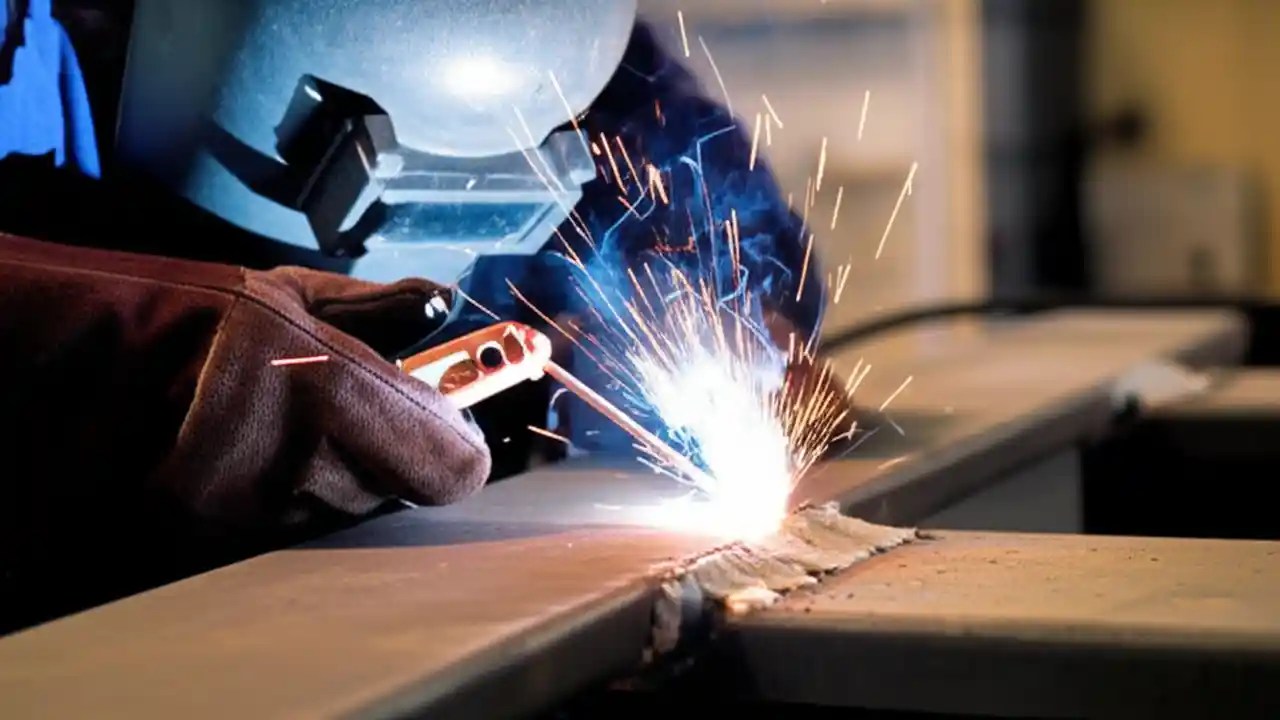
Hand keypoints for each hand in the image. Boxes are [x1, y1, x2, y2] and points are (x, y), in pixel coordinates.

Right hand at [1, 235, 489, 528]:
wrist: (73, 370)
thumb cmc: (186, 318)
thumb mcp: (284, 292)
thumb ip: (373, 308)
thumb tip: (441, 302)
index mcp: (331, 387)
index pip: (453, 466)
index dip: (457, 445)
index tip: (447, 423)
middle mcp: (300, 460)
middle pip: (397, 490)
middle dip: (385, 453)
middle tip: (341, 414)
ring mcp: (255, 511)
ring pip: (342, 512)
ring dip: (329, 478)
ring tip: (275, 428)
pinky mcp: (215, 543)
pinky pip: (288, 529)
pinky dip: (281, 500)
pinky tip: (247, 456)